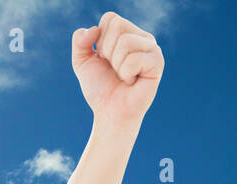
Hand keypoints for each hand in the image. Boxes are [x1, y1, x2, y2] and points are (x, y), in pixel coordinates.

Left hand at [72, 12, 163, 131]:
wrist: (110, 113)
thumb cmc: (100, 89)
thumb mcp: (81, 62)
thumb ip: (79, 41)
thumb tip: (93, 29)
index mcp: (128, 33)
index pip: (110, 18)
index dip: (100, 41)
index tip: (104, 59)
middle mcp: (142, 37)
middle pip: (118, 25)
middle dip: (107, 51)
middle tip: (114, 69)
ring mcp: (152, 49)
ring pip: (125, 41)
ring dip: (116, 64)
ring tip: (123, 76)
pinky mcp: (157, 62)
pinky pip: (133, 58)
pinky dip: (126, 73)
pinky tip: (132, 81)